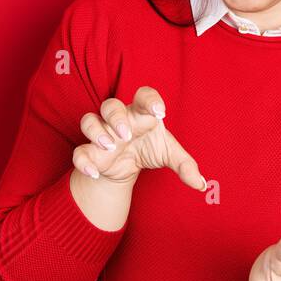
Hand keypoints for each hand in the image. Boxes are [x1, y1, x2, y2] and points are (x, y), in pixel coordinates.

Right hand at [74, 85, 205, 190]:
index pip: (144, 95)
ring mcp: (102, 133)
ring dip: (97, 132)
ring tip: (111, 147)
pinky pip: (79, 152)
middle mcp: (119, 119)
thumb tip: (201, 185)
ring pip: (89, 121)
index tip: (160, 112)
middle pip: (110, 105)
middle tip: (126, 134)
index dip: (150, 100)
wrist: (128, 165)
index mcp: (141, 113)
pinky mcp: (90, 152)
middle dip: (116, 118)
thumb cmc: (149, 148)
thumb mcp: (168, 154)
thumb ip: (185, 166)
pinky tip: (95, 172)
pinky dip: (83, 161)